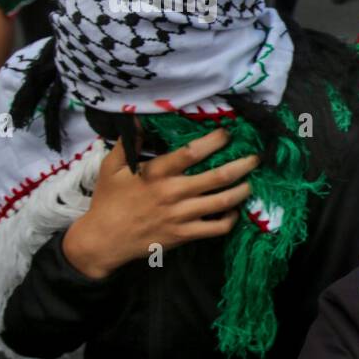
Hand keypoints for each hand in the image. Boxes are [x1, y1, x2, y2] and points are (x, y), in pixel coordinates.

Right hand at [62, 128, 256, 279]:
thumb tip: (139, 117)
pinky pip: (217, 228)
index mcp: (157, 173)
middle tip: (256, 158)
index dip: (214, 141)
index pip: (192, 152)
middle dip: (242, 165)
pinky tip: (234, 210)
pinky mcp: (184, 235)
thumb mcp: (111, 167)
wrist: (103, 240)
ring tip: (252, 181)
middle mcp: (173, 193)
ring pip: (223, 202)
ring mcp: (181, 216)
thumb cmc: (108, 201)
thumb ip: (129, 142)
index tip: (228, 133)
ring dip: (243, 190)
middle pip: (218, 177)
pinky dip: (231, 219)